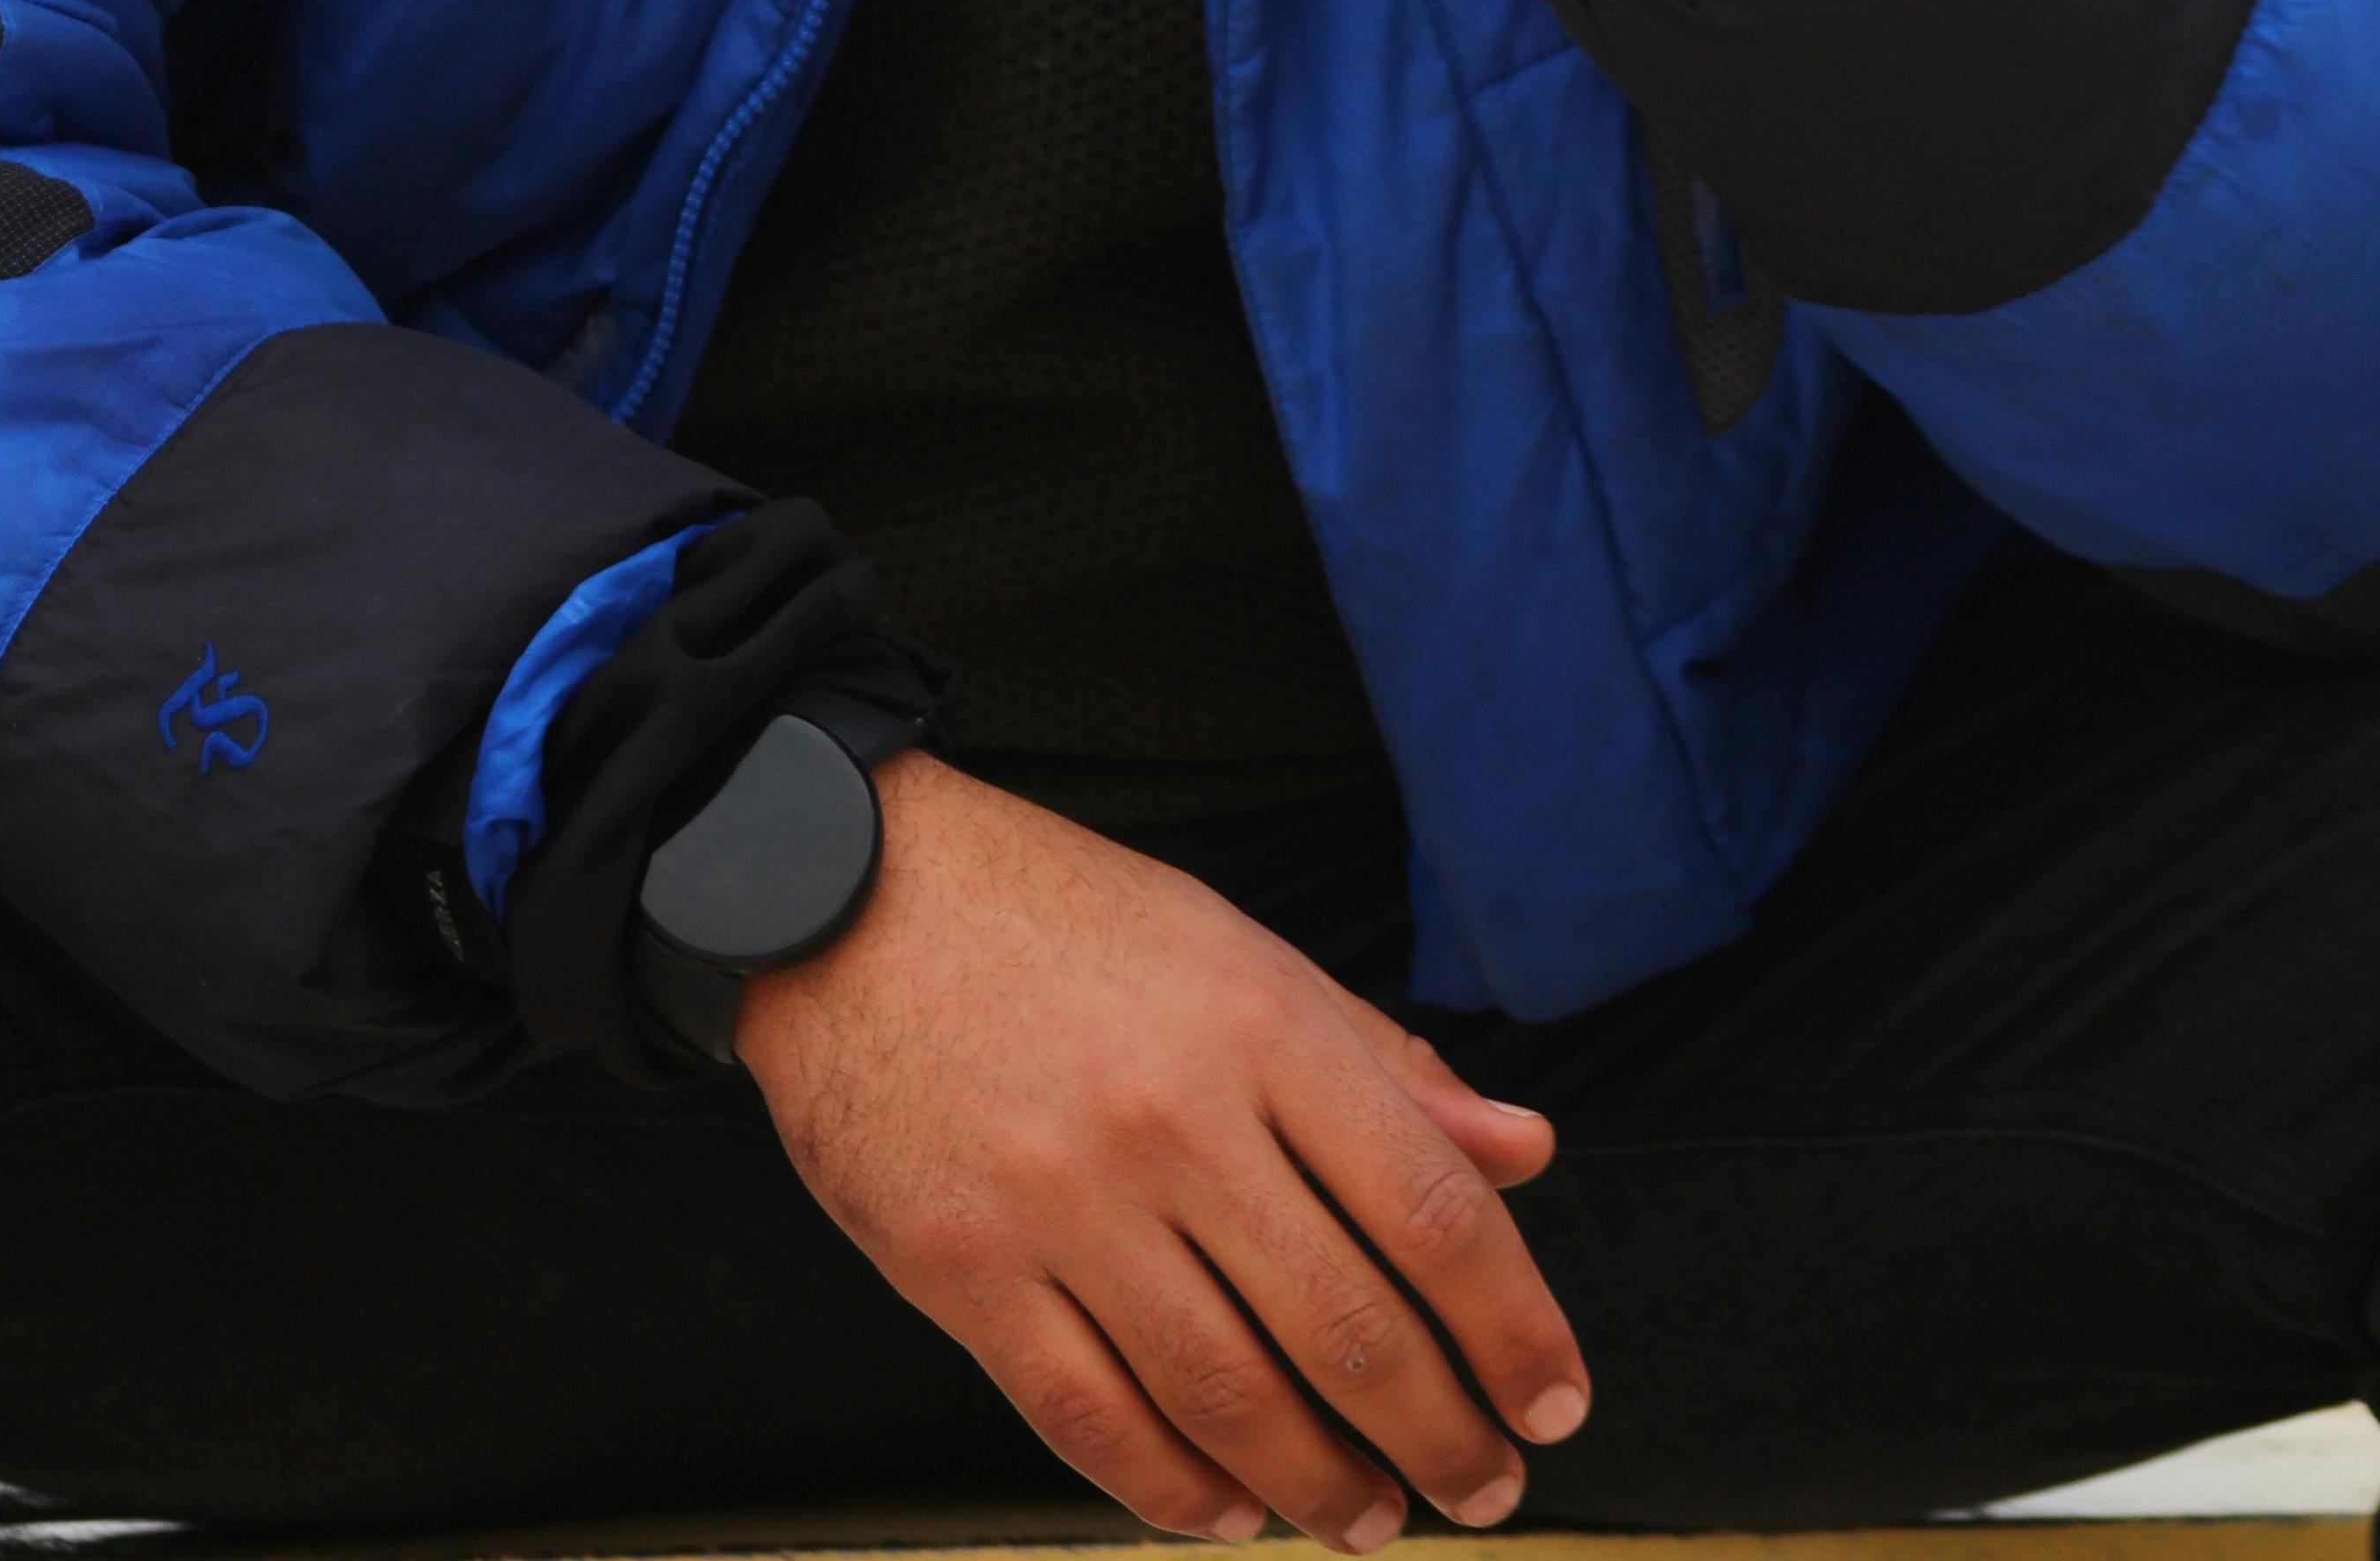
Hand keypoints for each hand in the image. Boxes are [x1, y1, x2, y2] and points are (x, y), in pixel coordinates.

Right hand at [736, 756, 1585, 1545]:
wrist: (841, 896)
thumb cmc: (1058, 918)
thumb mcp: (1232, 947)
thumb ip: (1379, 1060)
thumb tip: (1522, 1152)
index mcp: (1254, 1023)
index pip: (1429, 1207)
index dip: (1512, 1324)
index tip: (1554, 1400)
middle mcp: (1169, 1118)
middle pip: (1345, 1326)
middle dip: (1441, 1436)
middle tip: (1486, 1489)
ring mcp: (1060, 1202)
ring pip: (1228, 1399)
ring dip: (1320, 1488)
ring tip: (1370, 1521)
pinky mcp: (962, 1270)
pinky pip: (1092, 1422)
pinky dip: (1177, 1491)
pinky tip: (1228, 1511)